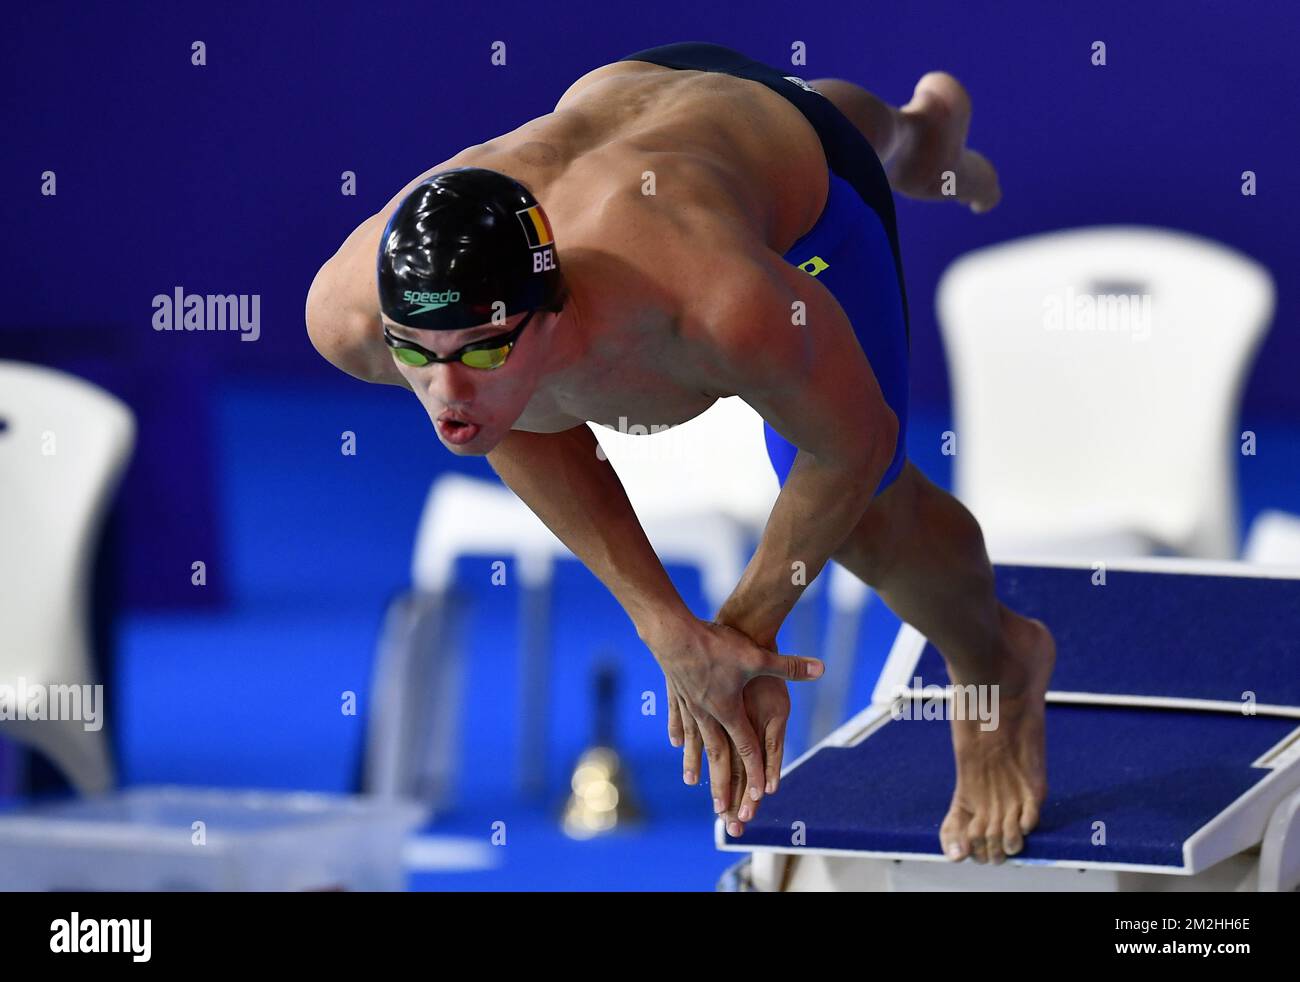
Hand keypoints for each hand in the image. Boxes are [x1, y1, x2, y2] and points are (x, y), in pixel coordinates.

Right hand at [646, 616, 822, 824]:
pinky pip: (678, 719)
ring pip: (695, 741)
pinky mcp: (676, 693)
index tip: (758, 796)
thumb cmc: (715, 646)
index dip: (754, 772)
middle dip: (722, 783)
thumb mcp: (756, 656)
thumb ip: (788, 665)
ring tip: (692, 782)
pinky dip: (677, 733)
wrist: (673, 634)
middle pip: (718, 755)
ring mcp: (690, 706)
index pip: (746, 747)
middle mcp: (708, 714)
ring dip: (695, 763)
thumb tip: (820, 668)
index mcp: (728, 711)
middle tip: (722, 812)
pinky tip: (674, 743)